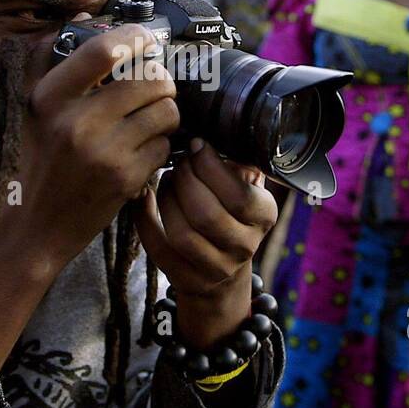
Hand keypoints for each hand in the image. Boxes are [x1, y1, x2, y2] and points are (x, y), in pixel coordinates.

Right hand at [0, 24, 178, 271]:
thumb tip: (86, 17)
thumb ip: (52, 59)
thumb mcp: (28, 109)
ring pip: (166, 111)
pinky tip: (141, 149)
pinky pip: (165, 146)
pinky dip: (160, 145)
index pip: (103, 50)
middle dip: (160, 78)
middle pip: (149, 78)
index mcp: (49, 98)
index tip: (145, 38)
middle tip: (154, 86)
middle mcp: (77, 122)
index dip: (134, 37)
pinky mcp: (125, 180)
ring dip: (165, 111)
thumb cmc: (29, 163)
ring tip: (149, 118)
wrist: (30, 230)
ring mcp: (104, 153)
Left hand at [135, 139, 276, 347]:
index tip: (195, 146)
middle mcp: (245, 246)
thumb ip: (237, 161)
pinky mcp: (188, 280)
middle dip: (184, 181)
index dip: (210, 167)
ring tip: (165, 180)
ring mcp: (216, 268)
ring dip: (166, 200)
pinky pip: (159, 248)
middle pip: (206, 214)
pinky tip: (144, 198)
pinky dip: (145, 220)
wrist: (223, 270)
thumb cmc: (230, 211)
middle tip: (176, 162)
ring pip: (182, 234)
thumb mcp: (245, 185)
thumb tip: (216, 127)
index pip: (237, 194)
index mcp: (264, 215)